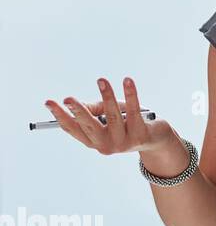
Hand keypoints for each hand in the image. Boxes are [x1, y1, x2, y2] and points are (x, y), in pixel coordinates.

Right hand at [44, 77, 173, 155]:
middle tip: (68, 98)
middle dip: (79, 111)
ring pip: (112, 115)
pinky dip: (131, 94)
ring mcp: (123, 142)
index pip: (73, 129)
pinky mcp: (140, 134)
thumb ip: (93, 109)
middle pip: (89, 126)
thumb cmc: (127, 123)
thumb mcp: (108, 116)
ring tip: (102, 80)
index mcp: (93, 142)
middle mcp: (105, 145)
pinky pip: (134, 110)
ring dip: (107, 95)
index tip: (49, 102)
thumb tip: (78, 104)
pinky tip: (127, 81)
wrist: (156, 139)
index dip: (61, 115)